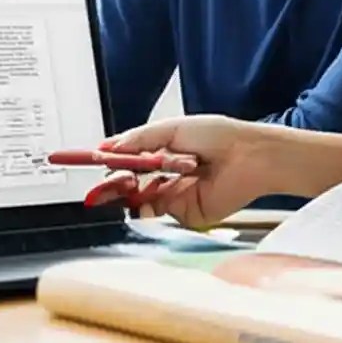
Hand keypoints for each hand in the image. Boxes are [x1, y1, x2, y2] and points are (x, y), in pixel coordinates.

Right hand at [93, 115, 278, 228]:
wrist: (249, 157)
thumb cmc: (219, 136)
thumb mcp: (173, 128)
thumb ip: (139, 138)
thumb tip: (109, 146)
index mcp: (163, 152)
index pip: (128, 160)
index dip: (110, 162)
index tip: (92, 160)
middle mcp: (166, 175)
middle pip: (129, 183)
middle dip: (115, 179)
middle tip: (112, 176)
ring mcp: (173, 195)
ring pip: (138, 199)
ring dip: (130, 191)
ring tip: (130, 181)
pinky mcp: (183, 213)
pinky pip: (156, 214)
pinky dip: (146, 206)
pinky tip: (148, 195)